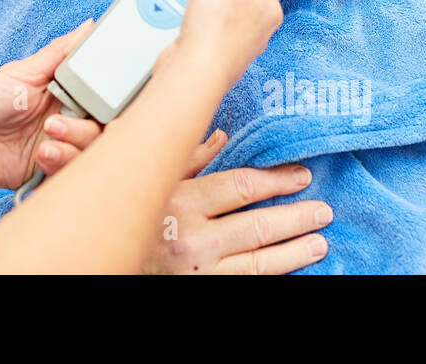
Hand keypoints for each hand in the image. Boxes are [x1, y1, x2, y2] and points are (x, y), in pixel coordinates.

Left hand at [0, 23, 103, 188]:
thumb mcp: (24, 71)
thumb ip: (61, 53)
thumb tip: (89, 25)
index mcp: (68, 97)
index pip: (103, 103)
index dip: (109, 106)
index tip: (102, 106)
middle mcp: (68, 123)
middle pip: (102, 132)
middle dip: (85, 130)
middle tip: (54, 123)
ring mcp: (59, 149)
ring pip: (88, 155)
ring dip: (70, 148)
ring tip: (44, 143)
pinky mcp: (47, 173)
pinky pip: (68, 175)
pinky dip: (59, 165)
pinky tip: (39, 157)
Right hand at [143, 135, 331, 273]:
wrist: (103, 257)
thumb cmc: (128, 215)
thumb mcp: (153, 180)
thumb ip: (187, 160)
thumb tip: (221, 138)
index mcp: (180, 200)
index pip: (242, 187)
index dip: (277, 181)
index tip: (300, 176)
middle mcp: (192, 238)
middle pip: (258, 226)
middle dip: (296, 217)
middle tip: (321, 210)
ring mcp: (199, 271)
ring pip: (259, 263)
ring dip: (294, 251)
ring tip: (319, 242)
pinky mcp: (202, 288)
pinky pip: (246, 282)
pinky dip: (272, 274)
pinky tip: (292, 268)